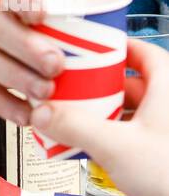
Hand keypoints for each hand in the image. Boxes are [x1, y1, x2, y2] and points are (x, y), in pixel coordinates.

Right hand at [32, 39, 168, 195]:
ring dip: (105, 112)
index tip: (82, 50)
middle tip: (69, 87)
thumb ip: (75, 127)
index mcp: (167, 83)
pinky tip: (97, 145)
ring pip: (133, 107)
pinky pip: (137, 130)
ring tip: (76, 118)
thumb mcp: (117, 147)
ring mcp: (168, 125)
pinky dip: (117, 132)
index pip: (137, 48)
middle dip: (97, 85)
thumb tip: (41, 112)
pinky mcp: (166, 148)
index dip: (108, 47)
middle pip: (129, 79)